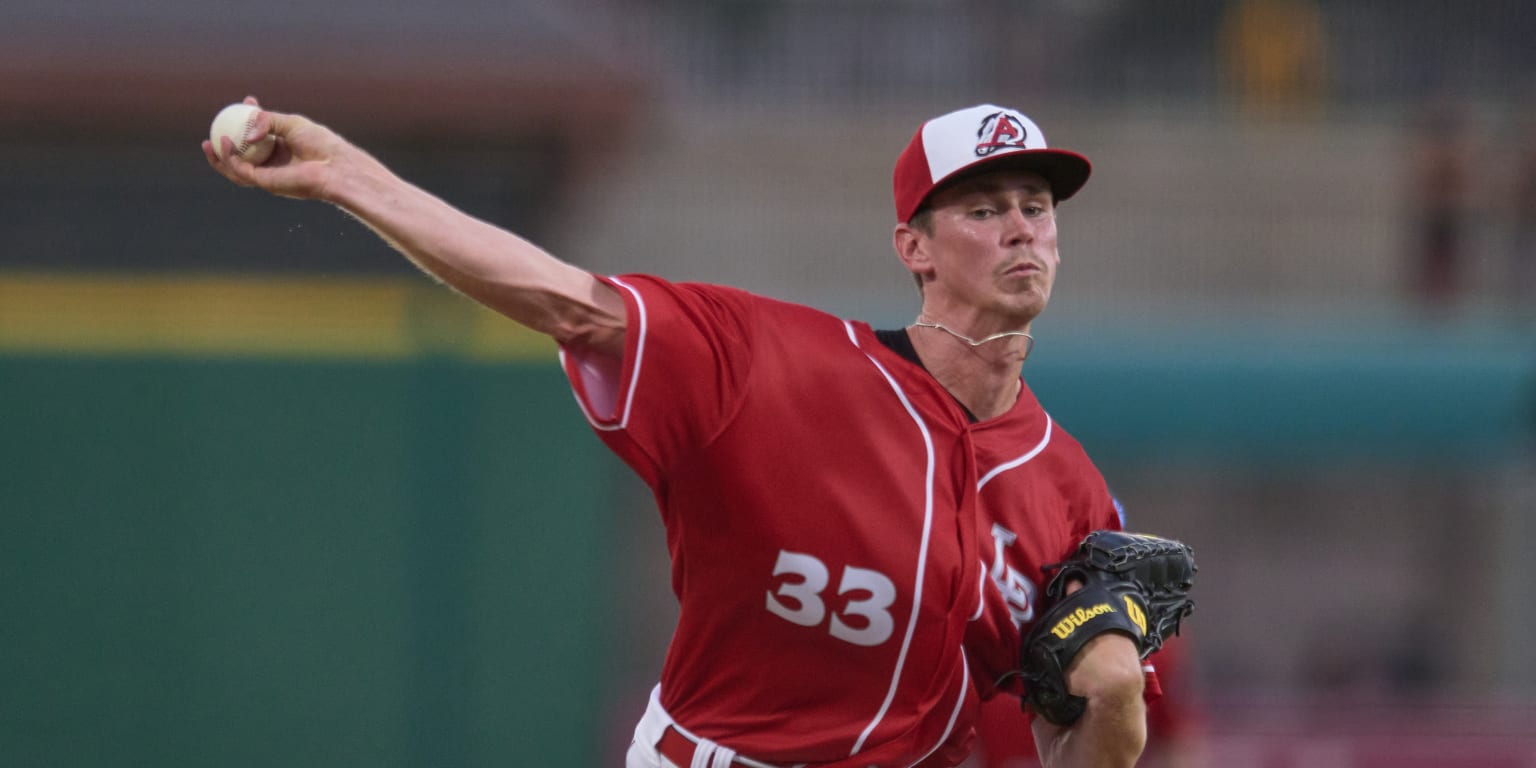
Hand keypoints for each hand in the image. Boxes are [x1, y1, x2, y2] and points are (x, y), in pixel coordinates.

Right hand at [201, 96, 356, 201]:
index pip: (258, 135)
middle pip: (242, 156)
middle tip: (215, 129)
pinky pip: (241, 171)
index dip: (248, 119)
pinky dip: (230, 159)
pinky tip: (226, 144)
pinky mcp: (266, 183)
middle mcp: (273, 162)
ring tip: (209, 142)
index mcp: (281, 147)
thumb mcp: (292, 123)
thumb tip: (247, 135)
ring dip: (220, 157)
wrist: (334, 166)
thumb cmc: (321, 144)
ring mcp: (268, 174)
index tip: (247, 101)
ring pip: (236, 169)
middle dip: (225, 146)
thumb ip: (268, 121)